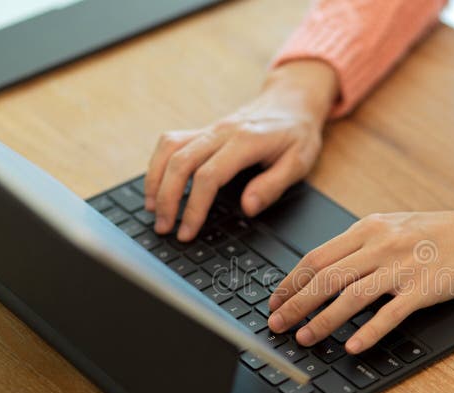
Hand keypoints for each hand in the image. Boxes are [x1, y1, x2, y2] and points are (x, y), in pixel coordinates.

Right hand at [144, 60, 337, 240]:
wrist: (292, 101)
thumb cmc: (297, 133)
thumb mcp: (299, 162)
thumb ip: (273, 185)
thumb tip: (247, 207)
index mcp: (246, 141)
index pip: (209, 175)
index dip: (195, 206)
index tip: (188, 230)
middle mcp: (222, 131)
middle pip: (181, 162)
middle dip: (168, 198)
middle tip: (165, 228)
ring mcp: (210, 128)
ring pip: (170, 149)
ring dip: (156, 179)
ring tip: (153, 210)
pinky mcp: (204, 130)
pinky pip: (171, 142)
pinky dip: (159, 163)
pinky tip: (157, 185)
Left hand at [267, 207, 453, 353]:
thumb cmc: (439, 232)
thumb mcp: (394, 226)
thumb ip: (361, 244)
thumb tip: (325, 269)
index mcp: (369, 228)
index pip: (317, 257)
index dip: (291, 281)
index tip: (276, 299)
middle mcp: (381, 245)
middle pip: (325, 277)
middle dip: (295, 304)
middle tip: (276, 324)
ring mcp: (402, 267)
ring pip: (350, 296)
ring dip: (322, 321)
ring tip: (304, 338)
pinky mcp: (423, 289)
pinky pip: (389, 314)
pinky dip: (367, 332)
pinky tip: (351, 346)